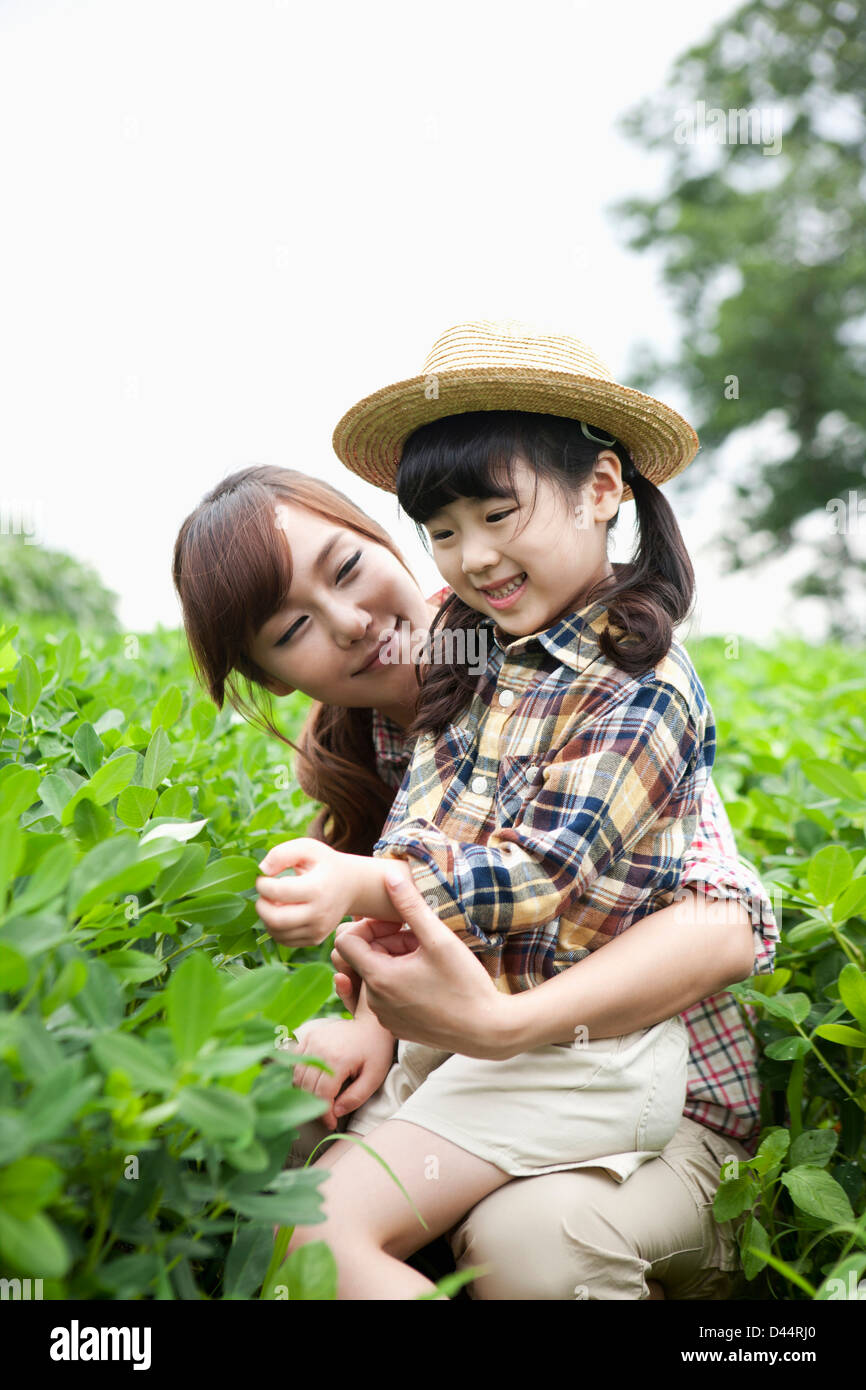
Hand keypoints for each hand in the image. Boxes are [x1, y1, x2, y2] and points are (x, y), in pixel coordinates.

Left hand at [255, 838, 354, 946]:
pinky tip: (281, 912)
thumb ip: (282, 853)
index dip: (262, 884)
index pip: (278, 892)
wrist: (352, 886)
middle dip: (261, 905)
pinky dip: (275, 928)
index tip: (263, 877)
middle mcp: (319, 913)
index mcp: (317, 888)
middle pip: (275, 919)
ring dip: (266, 917)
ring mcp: (318, 930)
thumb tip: (262, 871)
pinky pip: (284, 940)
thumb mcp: (308, 848)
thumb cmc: (325, 864)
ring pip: (276, 932)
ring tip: (274, 902)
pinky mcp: (315, 939)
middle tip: (264, 893)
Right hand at [288, 1016, 395, 1129]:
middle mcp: (321, 1048)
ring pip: (297, 1075)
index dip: (324, 1114)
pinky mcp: (309, 1036)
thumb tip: (336, 1112)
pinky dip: (299, 1075)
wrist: (371, 1024)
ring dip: (305, 1092)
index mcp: (338, 1059)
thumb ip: (356, 1097)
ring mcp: (313, 1040)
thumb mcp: (374, 1077)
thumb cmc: (375, 1051)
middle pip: (307, 1086)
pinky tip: (311, 1083)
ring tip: (319, 1100)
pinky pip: (295, 1061)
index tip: (331, 1123)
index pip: (322, 1094)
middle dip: (314, 1105)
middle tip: (325, 1115)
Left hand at [335, 872, 513, 1058]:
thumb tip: (389, 875)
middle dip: (385, 942)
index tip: (396, 924)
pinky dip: (400, 982)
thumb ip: (410, 905)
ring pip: (375, 976)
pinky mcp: (397, 1027)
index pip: (345, 941)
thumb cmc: (465, 984)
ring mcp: (385, 1017)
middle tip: (418, 938)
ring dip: (394, 961)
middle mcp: (374, 1001)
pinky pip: (386, 997)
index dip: (367, 926)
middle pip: (362, 957)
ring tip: (426, 957)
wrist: (487, 1031)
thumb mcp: (439, 939)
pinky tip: (428, 979)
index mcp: (378, 978)